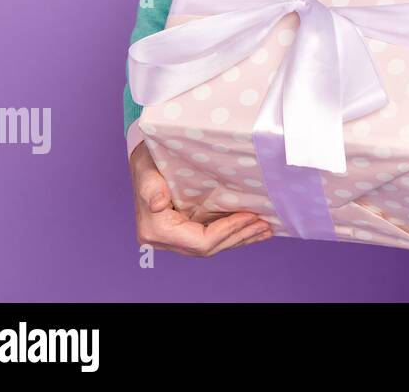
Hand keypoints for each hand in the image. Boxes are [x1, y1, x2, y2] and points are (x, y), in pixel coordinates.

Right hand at [130, 142, 273, 255]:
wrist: (143, 160)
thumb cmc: (148, 161)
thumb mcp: (147, 169)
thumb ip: (151, 188)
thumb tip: (157, 205)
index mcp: (156, 230)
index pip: (200, 242)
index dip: (227, 232)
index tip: (250, 216)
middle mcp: (163, 240)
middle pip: (208, 248)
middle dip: (238, 237)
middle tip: (265, 225)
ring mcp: (173, 238)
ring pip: (211, 246)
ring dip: (239, 238)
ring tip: (264, 230)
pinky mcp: (182, 231)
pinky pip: (210, 238)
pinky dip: (231, 234)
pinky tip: (250, 229)